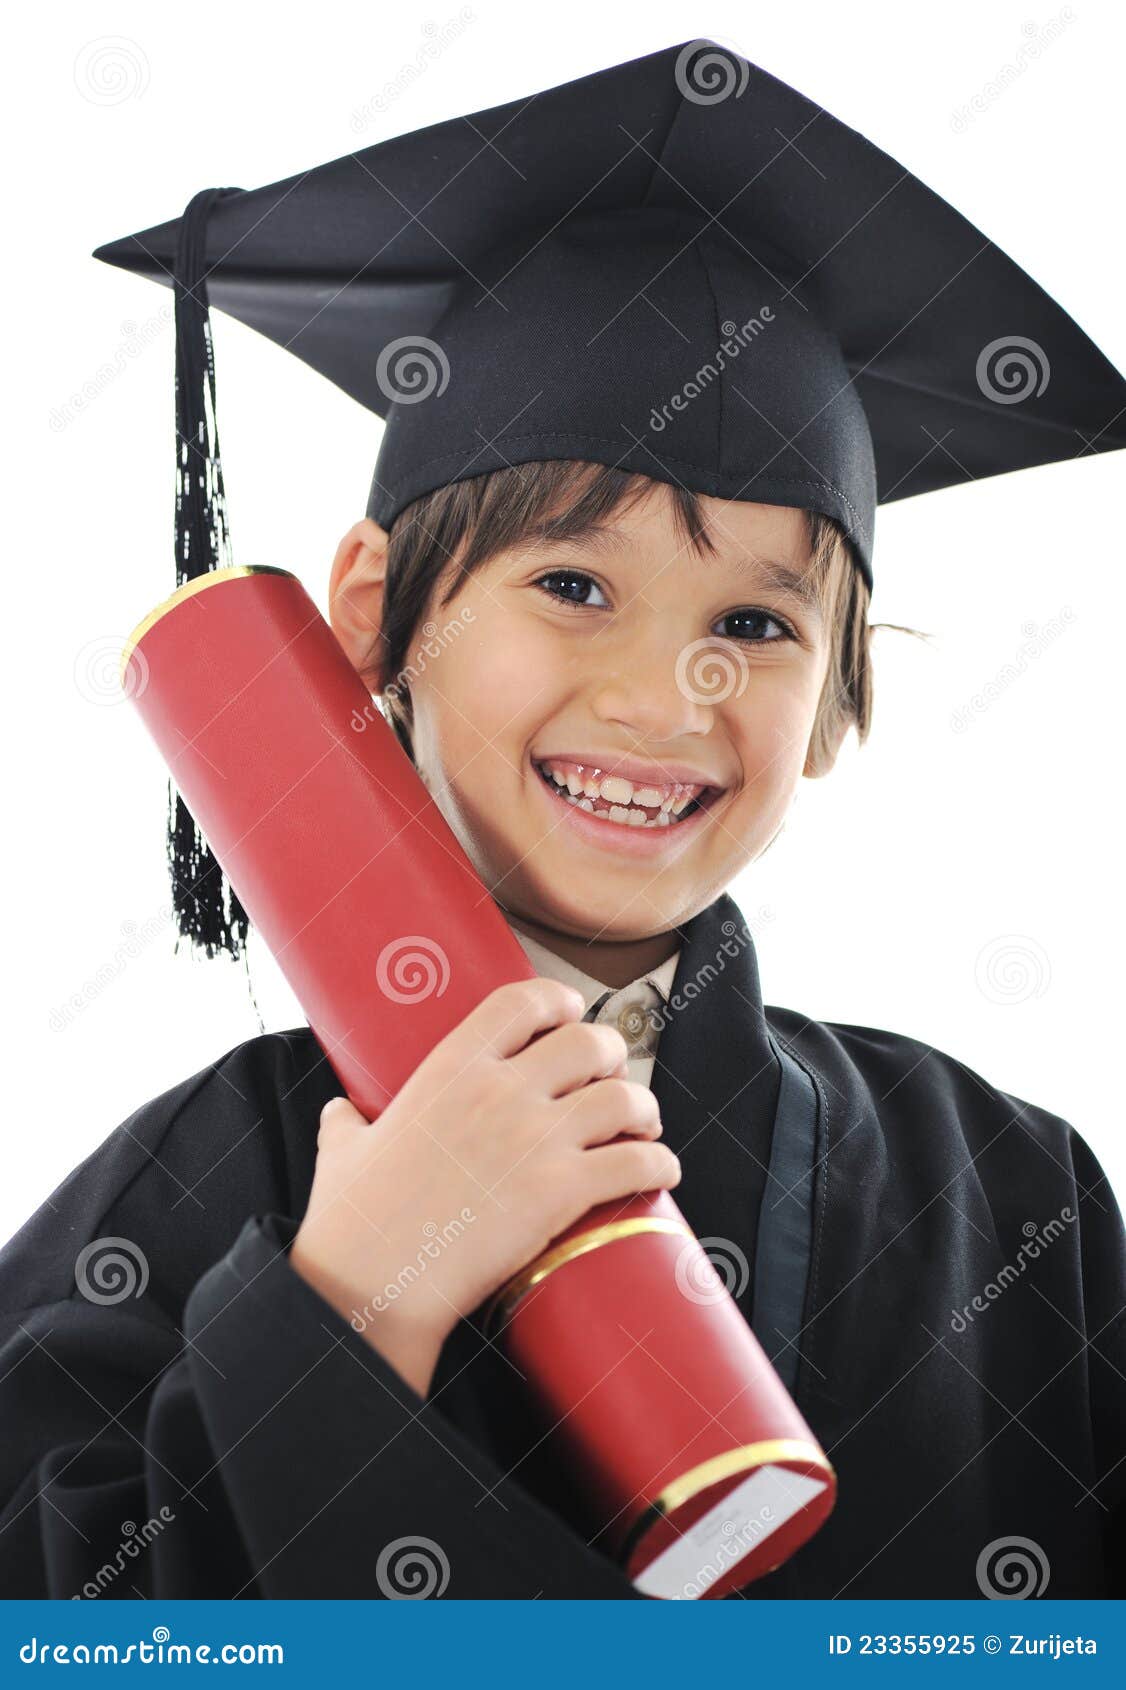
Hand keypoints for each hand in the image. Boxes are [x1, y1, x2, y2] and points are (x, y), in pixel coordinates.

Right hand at [289, 978, 679, 1393]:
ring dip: (643, 1106)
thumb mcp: (342, 1151)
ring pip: (622, 1095)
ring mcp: (535, 1140)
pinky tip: (662, 1170)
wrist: (370, 1284)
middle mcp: (500, 1091)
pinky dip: (660, 1163)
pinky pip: (636, 1163)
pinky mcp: (560, 1192)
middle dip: (611, 1053)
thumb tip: (340, 1114)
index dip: (558, 1001)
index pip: (522, 1001)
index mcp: (450, 1068)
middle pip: (587, 1041)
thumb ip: (347, 1124)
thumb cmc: (352, 1222)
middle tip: (610, 1077)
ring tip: (643, 1124)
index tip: (572, 1014)